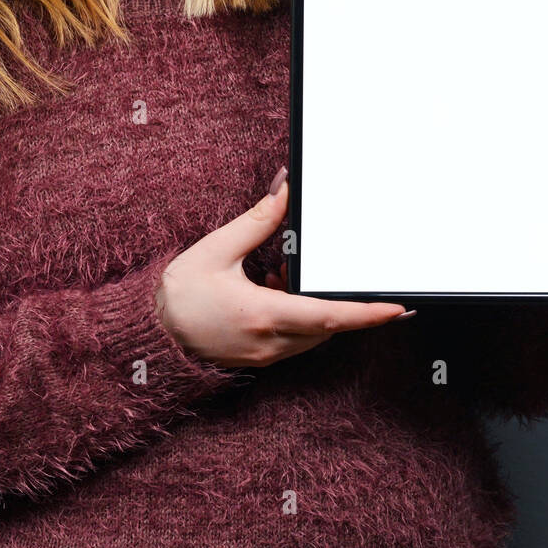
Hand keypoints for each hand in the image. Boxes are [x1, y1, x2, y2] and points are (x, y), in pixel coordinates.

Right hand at [155, 173, 406, 367]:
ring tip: (280, 273)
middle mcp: (271, 341)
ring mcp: (266, 355)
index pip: (330, 316)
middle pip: (328, 325)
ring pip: (314, 333)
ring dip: (315, 306)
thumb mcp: (217, 249)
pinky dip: (298, 315)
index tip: (397, 308)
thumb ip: (259, 220)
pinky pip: (296, 339)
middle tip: (340, 272)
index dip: (367, 314)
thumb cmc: (178, 295)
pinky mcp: (260, 358)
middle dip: (341, 300)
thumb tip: (285, 189)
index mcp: (263, 314)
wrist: (150, 335)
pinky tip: (273, 288)